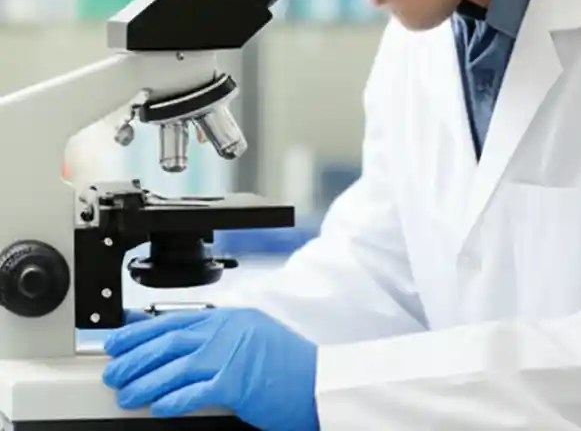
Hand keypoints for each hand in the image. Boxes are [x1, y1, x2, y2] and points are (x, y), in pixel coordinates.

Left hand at [102, 308, 318, 430]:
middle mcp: (230, 331)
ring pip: (174, 368)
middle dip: (133, 359)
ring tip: (127, 396)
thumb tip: (176, 347)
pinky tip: (158, 408)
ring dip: (144, 384)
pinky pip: (192, 393)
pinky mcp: (236, 383)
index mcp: (232, 319)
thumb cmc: (291, 368)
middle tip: (113, 373)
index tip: (117, 342)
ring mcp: (232, 355)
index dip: (139, 333)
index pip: (174, 320)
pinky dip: (171, 401)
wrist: (321, 385)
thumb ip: (216, 339)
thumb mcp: (253, 340)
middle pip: (168, 342)